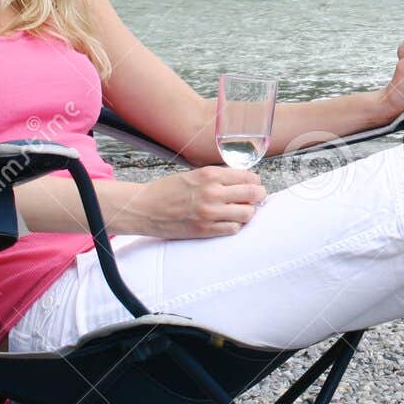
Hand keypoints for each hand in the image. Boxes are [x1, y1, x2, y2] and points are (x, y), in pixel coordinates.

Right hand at [129, 166, 266, 238]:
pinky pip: (234, 229)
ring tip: (240, 211)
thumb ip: (217, 178)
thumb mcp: (194, 175)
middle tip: (256, 198)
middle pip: (253, 193)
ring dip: (248, 212)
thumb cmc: (167, 190)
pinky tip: (228, 222)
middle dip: (258, 196)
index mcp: (210, 174)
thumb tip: (243, 182)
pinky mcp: (205, 230)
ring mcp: (210, 212)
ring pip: (248, 213)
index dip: (255, 181)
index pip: (248, 176)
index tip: (254, 184)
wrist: (144, 208)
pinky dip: (235, 225)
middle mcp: (213, 192)